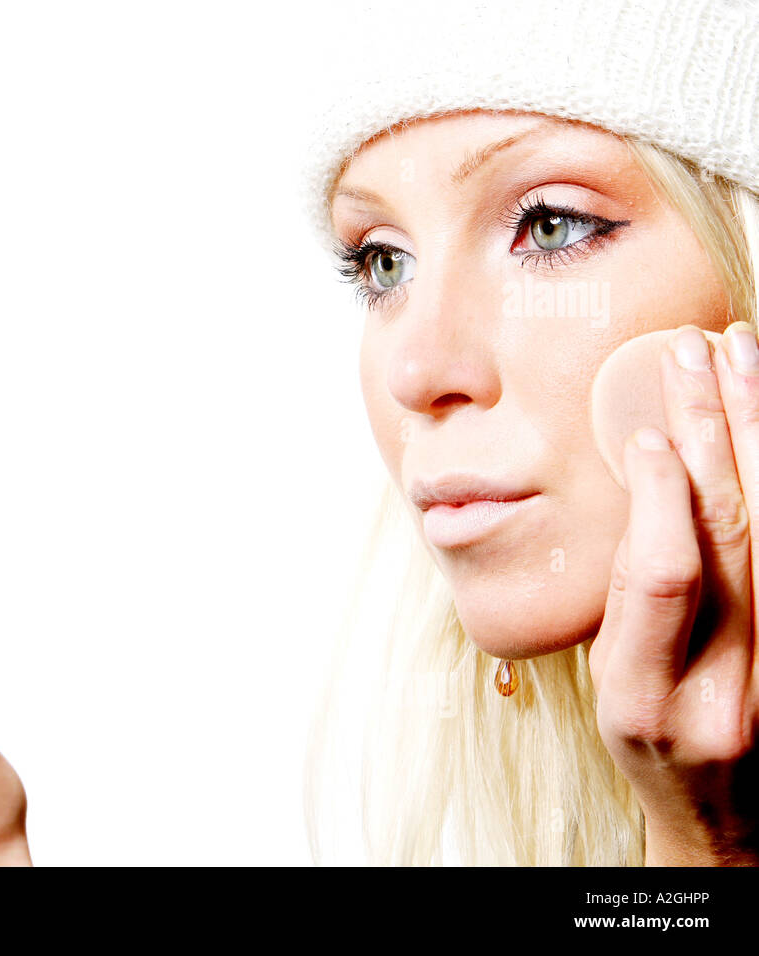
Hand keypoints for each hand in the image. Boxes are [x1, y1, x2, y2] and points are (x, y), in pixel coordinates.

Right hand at [590, 322, 758, 865]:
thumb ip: (629, 598)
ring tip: (742, 358)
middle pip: (734, 533)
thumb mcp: (610, 687)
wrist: (735, 817)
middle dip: (711, 429)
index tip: (642, 428)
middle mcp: (730, 686)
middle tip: (693, 354)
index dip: (657, 490)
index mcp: (649, 696)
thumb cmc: (656, 745)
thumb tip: (648, 487)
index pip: (665, 572)